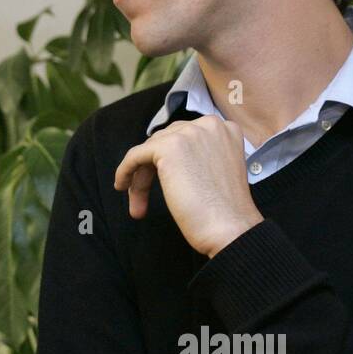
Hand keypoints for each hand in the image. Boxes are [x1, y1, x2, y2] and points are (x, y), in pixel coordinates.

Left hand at [114, 116, 263, 257]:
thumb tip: (165, 159)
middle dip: (152, 170)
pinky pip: (135, 155)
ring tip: (138, 205)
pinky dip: (125, 170)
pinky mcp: (169, 147)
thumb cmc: (225, 211)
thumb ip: (197, 156)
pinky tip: (122, 186)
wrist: (230, 229)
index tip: (162, 184)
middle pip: (165, 142)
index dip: (167, 162)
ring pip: (149, 151)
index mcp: (224, 129)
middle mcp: (208, 124)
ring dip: (141, 178)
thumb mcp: (216, 170)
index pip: (183, 138)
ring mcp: (189, 133)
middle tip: (143, 199)